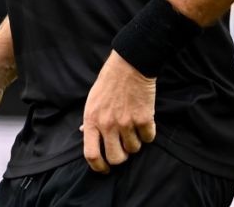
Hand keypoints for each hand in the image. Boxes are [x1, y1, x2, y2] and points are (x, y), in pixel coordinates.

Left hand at [82, 51, 157, 172]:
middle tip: (124, 148)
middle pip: (116, 158)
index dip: (98, 167)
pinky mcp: (144, 118)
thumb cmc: (109, 81)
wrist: (130, 64)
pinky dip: (149, 133)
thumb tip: (84, 133)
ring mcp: (126, 122)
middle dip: (122, 157)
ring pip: (134, 149)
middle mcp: (108, 125)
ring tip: (135, 129)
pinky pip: (149, 137)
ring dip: (136, 142)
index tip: (105, 169)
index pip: (91, 155)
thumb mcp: (92, 100)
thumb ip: (90, 120)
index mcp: (92, 121)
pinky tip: (145, 122)